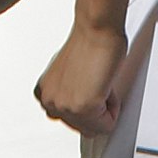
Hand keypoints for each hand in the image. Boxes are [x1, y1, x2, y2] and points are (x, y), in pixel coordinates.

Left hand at [33, 13, 132, 136]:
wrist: (96, 29)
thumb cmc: (89, 42)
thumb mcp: (69, 76)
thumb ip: (70, 94)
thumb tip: (81, 105)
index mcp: (44, 94)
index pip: (71, 121)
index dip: (89, 104)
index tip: (90, 86)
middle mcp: (50, 102)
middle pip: (83, 128)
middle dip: (96, 110)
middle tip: (96, 82)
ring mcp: (65, 107)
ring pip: (95, 128)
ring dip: (104, 108)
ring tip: (99, 82)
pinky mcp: (83, 108)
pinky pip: (106, 125)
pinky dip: (113, 107)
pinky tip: (104, 84)